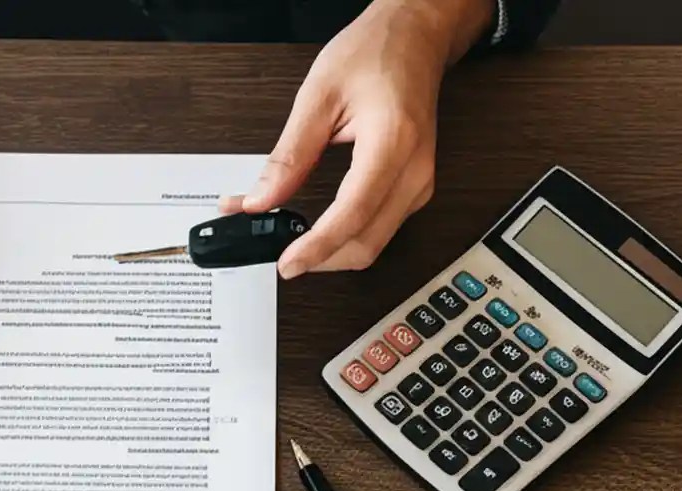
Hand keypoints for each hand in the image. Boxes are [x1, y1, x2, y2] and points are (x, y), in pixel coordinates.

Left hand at [221, 0, 494, 278]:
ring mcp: (420, 184)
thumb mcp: (317, 98)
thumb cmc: (376, 53)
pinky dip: (345, 236)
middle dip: (319, 259)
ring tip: (289, 239)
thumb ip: (288, 156)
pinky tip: (316, 229)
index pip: (351, 215)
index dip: (316, 247)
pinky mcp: (414, 188)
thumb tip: (261, 201)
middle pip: (366, 243)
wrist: (416, 37)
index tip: (286, 263)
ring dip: (330, 251)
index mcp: (392, 144)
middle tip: (277, 254)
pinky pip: (379, 227)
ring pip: (374, 243)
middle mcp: (414, 171)